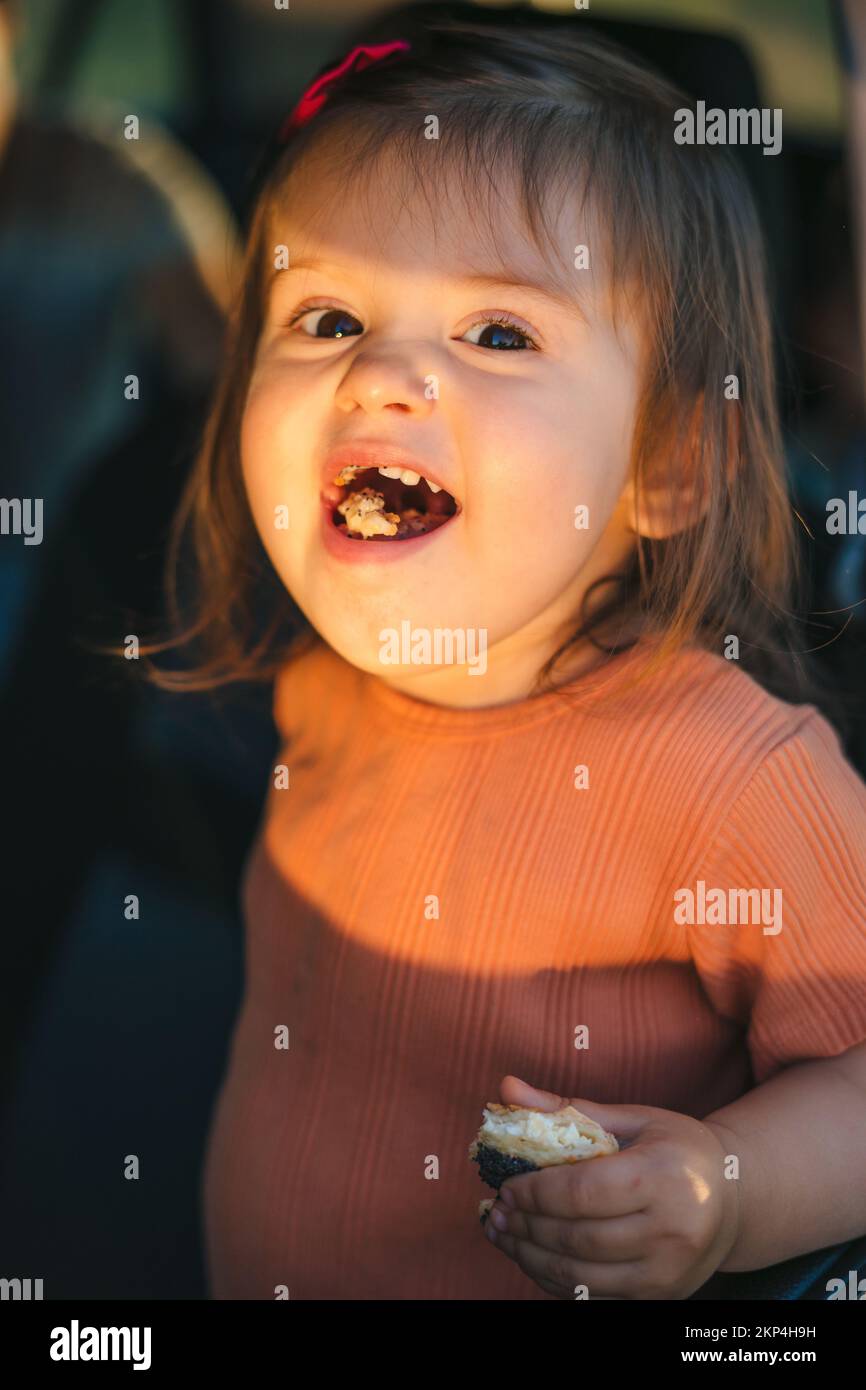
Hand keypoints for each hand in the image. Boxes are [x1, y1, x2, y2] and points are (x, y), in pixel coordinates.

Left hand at [481, 1075, 739, 1299]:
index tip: (506, 1187)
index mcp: (663, 1175)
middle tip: (494, 1214)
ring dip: (531, 1257)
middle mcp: (670, 1229)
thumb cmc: (676, 1149)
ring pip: (581, 1275)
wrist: (734, 1198)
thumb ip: (568, 1108)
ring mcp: (667, 1271)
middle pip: (577, 1238)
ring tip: (503, 1235)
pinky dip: (554, 1280)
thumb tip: (507, 1088)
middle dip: (526, 1227)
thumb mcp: (632, 1118)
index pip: (583, 1192)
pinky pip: (594, 1296)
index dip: (536, 1194)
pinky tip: (533, 1256)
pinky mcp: (660, 1296)